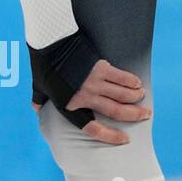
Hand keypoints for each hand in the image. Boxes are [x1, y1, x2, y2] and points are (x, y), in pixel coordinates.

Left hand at [31, 59, 150, 145]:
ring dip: (135, 98)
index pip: (92, 128)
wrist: (49, 41)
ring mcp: (94, 82)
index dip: (110, 136)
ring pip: (122, 95)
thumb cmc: (42, 65)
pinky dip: (131, 81)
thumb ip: (40, 99)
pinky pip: (121, 78)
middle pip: (116, 111)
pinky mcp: (101, 67)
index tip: (124, 139)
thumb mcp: (38, 86)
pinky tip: (138, 83)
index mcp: (70, 105)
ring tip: (142, 98)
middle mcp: (85, 97)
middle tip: (145, 115)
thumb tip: (36, 108)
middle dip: (133, 115)